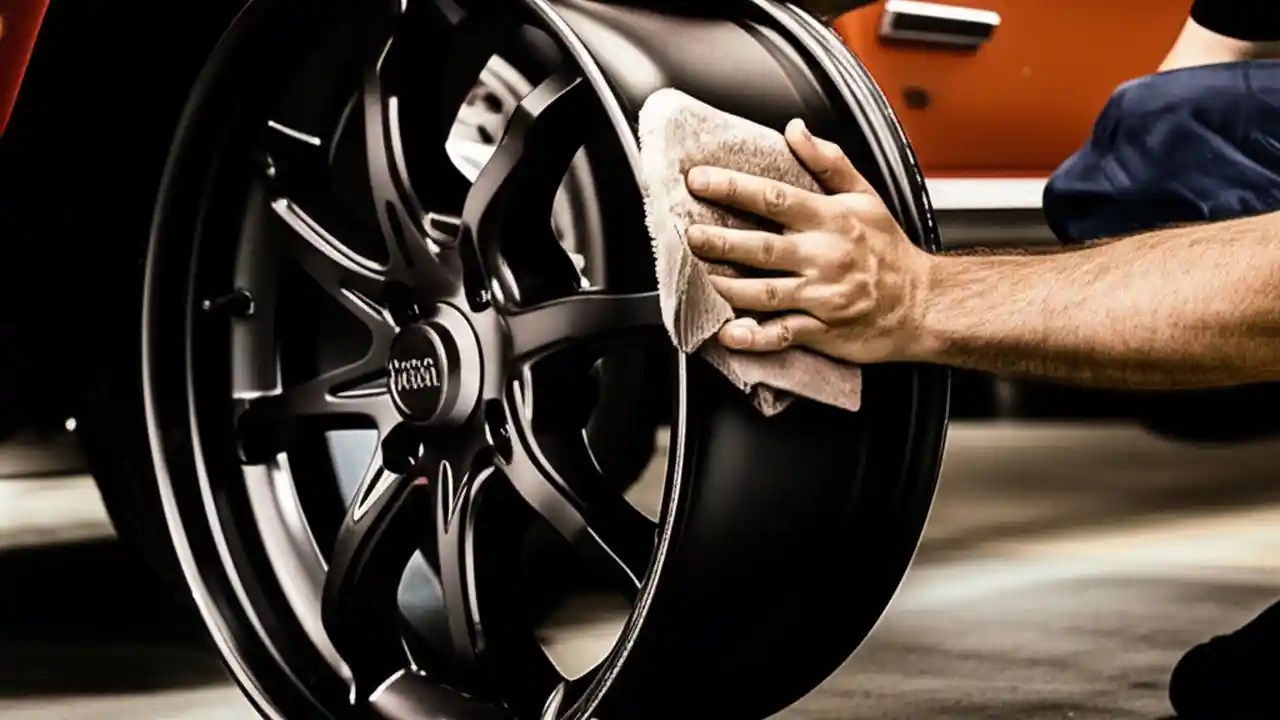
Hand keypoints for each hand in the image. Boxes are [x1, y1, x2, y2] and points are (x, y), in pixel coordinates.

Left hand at [683, 119, 934, 364]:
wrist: (923, 304)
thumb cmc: (889, 250)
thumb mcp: (866, 196)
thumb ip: (828, 162)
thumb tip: (795, 129)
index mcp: (831, 220)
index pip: (774, 197)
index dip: (734, 187)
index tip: (699, 179)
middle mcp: (824, 257)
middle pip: (763, 247)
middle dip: (722, 241)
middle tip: (689, 234)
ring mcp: (822, 296)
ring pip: (766, 292)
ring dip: (728, 288)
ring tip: (697, 279)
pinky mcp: (823, 330)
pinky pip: (784, 334)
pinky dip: (756, 337)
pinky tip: (730, 334)